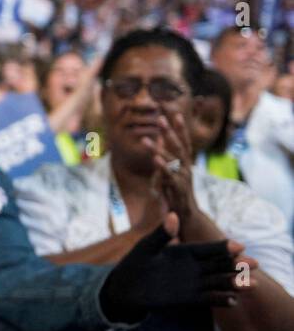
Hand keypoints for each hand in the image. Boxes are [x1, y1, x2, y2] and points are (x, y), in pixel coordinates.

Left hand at [100, 211, 242, 321]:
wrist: (128, 287)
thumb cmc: (137, 262)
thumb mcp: (147, 247)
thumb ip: (161, 234)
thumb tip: (173, 216)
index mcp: (186, 251)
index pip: (208, 248)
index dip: (224, 247)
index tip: (239, 245)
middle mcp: (195, 267)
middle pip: (220, 265)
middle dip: (237, 264)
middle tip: (255, 264)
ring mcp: (194, 283)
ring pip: (219, 282)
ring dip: (235, 283)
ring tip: (251, 284)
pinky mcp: (190, 299)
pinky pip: (209, 299)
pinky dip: (221, 300)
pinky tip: (233, 301)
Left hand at [149, 111, 200, 231]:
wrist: (186, 218)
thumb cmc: (177, 193)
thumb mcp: (171, 171)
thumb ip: (167, 154)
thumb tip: (161, 137)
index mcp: (185, 164)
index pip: (183, 142)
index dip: (180, 128)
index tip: (174, 113)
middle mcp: (187, 169)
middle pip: (179, 147)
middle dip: (170, 132)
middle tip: (161, 117)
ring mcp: (184, 179)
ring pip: (171, 160)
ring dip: (158, 149)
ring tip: (144, 139)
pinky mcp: (178, 190)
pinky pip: (169, 176)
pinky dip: (162, 167)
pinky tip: (154, 158)